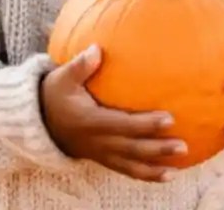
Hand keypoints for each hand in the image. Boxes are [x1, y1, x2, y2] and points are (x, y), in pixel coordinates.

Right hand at [40, 45, 185, 181]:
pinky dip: (147, 174)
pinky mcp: (105, 159)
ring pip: (131, 164)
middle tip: (183, 145)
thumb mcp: (62, 78)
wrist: (41, 124)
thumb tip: (97, 49)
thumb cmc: (56, 95)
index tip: (169, 118)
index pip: (122, 124)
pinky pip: (127, 170)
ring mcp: (101, 153)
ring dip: (155, 167)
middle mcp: (97, 142)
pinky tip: (169, 175)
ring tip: (179, 166)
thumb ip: (80, 65)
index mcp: (90, 122)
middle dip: (157, 149)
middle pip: (132, 148)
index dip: (145, 124)